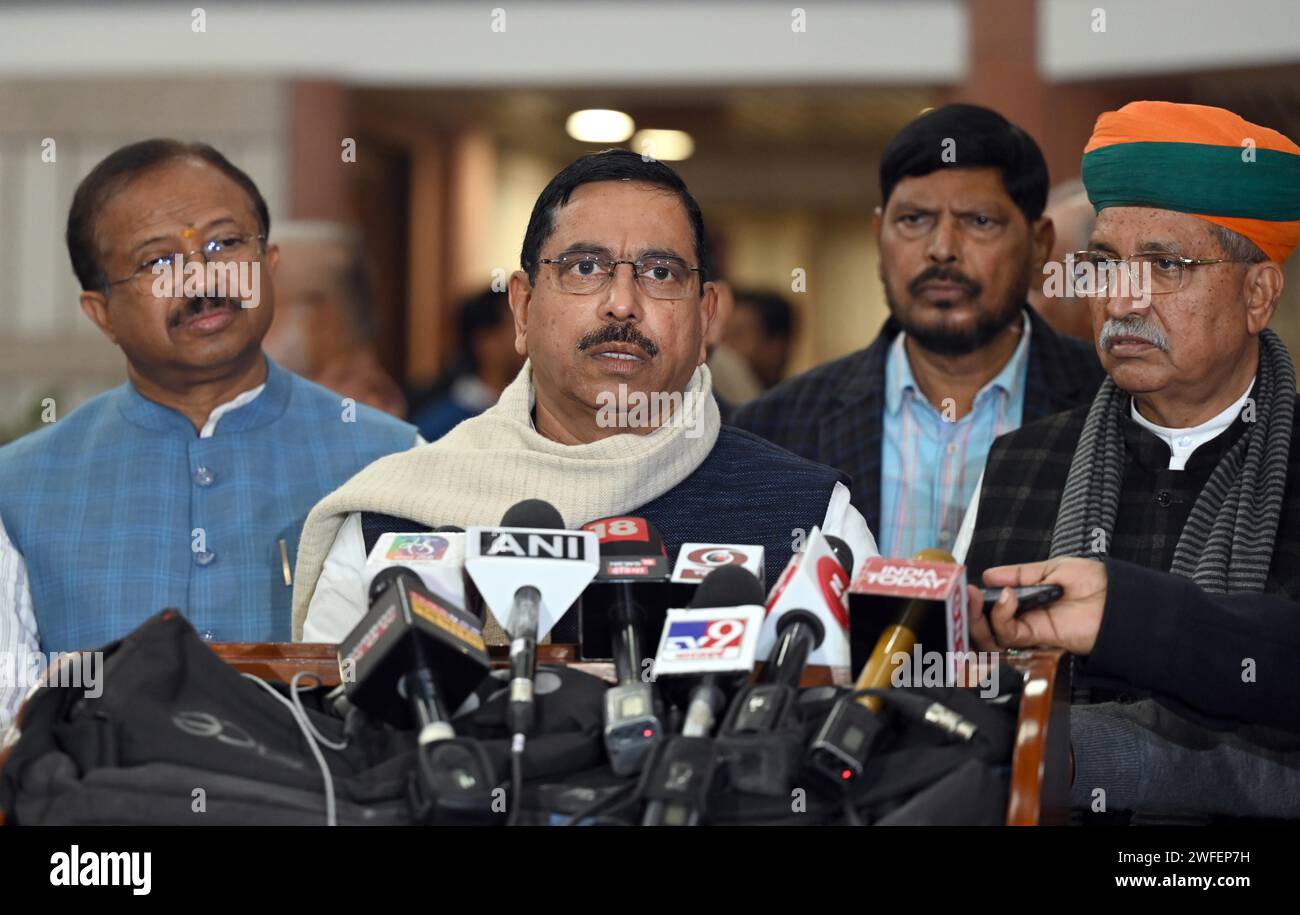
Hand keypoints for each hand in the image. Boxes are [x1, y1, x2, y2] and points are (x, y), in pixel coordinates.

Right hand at [966, 557, 1107, 654]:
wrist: (1120, 599)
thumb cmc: (1095, 583)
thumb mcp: (1051, 568)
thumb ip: (1020, 574)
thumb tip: (989, 575)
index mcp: (1027, 600)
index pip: (993, 604)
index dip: (978, 599)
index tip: (968, 586)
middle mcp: (1025, 617)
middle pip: (986, 625)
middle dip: (971, 612)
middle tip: (967, 596)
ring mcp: (1031, 630)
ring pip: (992, 635)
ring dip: (980, 617)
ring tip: (978, 598)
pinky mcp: (1039, 639)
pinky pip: (1010, 634)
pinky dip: (1002, 617)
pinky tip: (1008, 599)